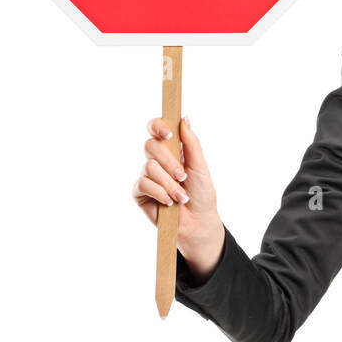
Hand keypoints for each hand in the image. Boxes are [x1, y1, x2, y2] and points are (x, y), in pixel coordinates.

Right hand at [131, 116, 223, 273]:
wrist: (198, 222)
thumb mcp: (200, 167)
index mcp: (171, 150)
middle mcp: (157, 160)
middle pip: (151, 146)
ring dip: (168, 183)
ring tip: (181, 196)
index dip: (158, 126)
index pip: (156, 129)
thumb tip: (184, 118)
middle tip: (183, 176)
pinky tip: (168, 202)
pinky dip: (159, 192)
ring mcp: (147, 176)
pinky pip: (143, 184)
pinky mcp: (139, 192)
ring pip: (149, 167)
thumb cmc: (201, 194)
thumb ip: (192, 143)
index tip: (168, 134)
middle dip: (169, 162)